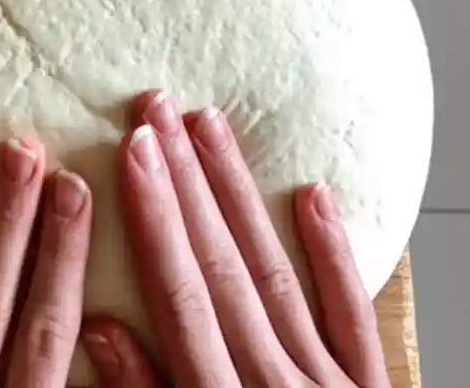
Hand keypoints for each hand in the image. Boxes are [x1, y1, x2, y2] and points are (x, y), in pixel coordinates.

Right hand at [83, 90, 390, 386]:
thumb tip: (102, 328)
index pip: (179, 294)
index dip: (153, 218)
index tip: (133, 152)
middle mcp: (273, 382)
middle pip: (222, 266)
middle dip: (184, 181)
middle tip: (155, 109)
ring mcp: (327, 381)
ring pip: (276, 272)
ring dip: (237, 193)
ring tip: (208, 124)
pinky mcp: (367, 385)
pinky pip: (352, 312)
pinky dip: (332, 252)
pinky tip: (313, 194)